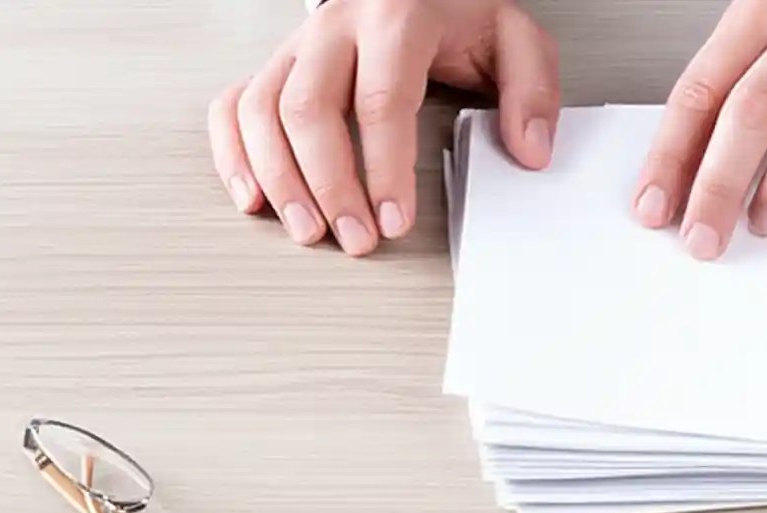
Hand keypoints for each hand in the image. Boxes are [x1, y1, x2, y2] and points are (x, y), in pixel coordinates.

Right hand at [208, 0, 558, 255]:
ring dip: (279, 179)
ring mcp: (299, 44)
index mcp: (396, 17)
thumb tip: (530, 149)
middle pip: (309, 109)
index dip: (384, 168)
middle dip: (328, 185)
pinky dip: (234, 152)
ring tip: (307, 230)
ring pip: (263, 110)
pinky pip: (235, 104)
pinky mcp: (277, 63)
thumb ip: (532, 91)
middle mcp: (336, 26)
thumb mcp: (513, 38)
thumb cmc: (458, 12)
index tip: (394, 218)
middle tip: (354, 237)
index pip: (381, 101)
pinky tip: (255, 196)